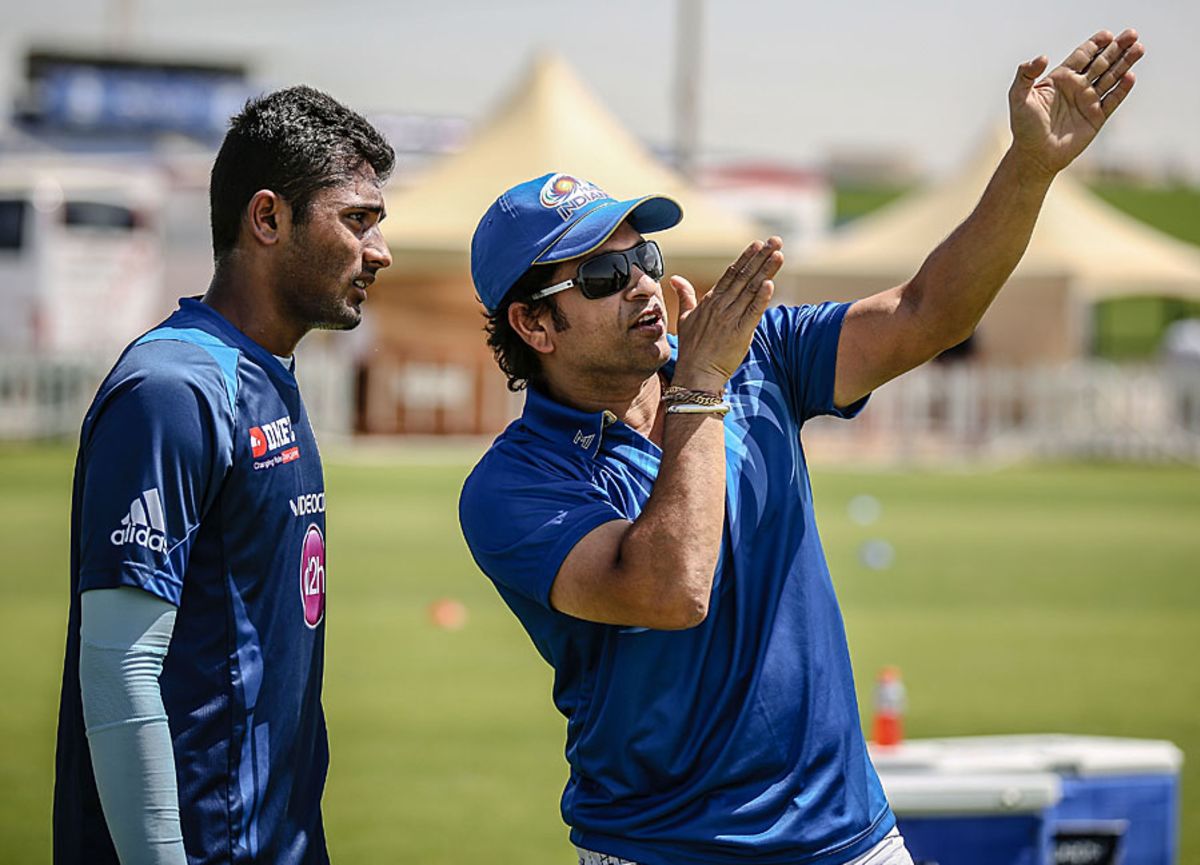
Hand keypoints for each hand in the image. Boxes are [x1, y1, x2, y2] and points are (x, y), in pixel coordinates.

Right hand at [669, 237, 782, 390]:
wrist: (696, 373)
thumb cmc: (692, 349)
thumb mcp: (685, 318)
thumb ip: (685, 296)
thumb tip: (675, 279)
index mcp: (710, 301)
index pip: (731, 274)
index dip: (746, 258)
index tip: (758, 244)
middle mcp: (721, 306)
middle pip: (744, 276)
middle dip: (761, 257)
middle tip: (776, 241)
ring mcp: (731, 318)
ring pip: (751, 289)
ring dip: (766, 271)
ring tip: (779, 254)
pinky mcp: (740, 333)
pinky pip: (752, 312)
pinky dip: (761, 298)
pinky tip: (770, 284)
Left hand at [1008, 28, 1143, 177]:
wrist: (1034, 155)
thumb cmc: (1024, 127)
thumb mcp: (1018, 97)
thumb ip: (1025, 74)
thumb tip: (1043, 57)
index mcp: (1061, 79)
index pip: (1082, 56)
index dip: (1095, 44)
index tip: (1107, 35)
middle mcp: (1077, 87)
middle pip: (1101, 62)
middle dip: (1117, 48)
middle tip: (1132, 34)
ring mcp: (1088, 102)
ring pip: (1111, 77)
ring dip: (1125, 63)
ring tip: (1139, 48)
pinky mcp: (1096, 118)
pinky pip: (1112, 100)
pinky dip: (1122, 89)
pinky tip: (1130, 76)